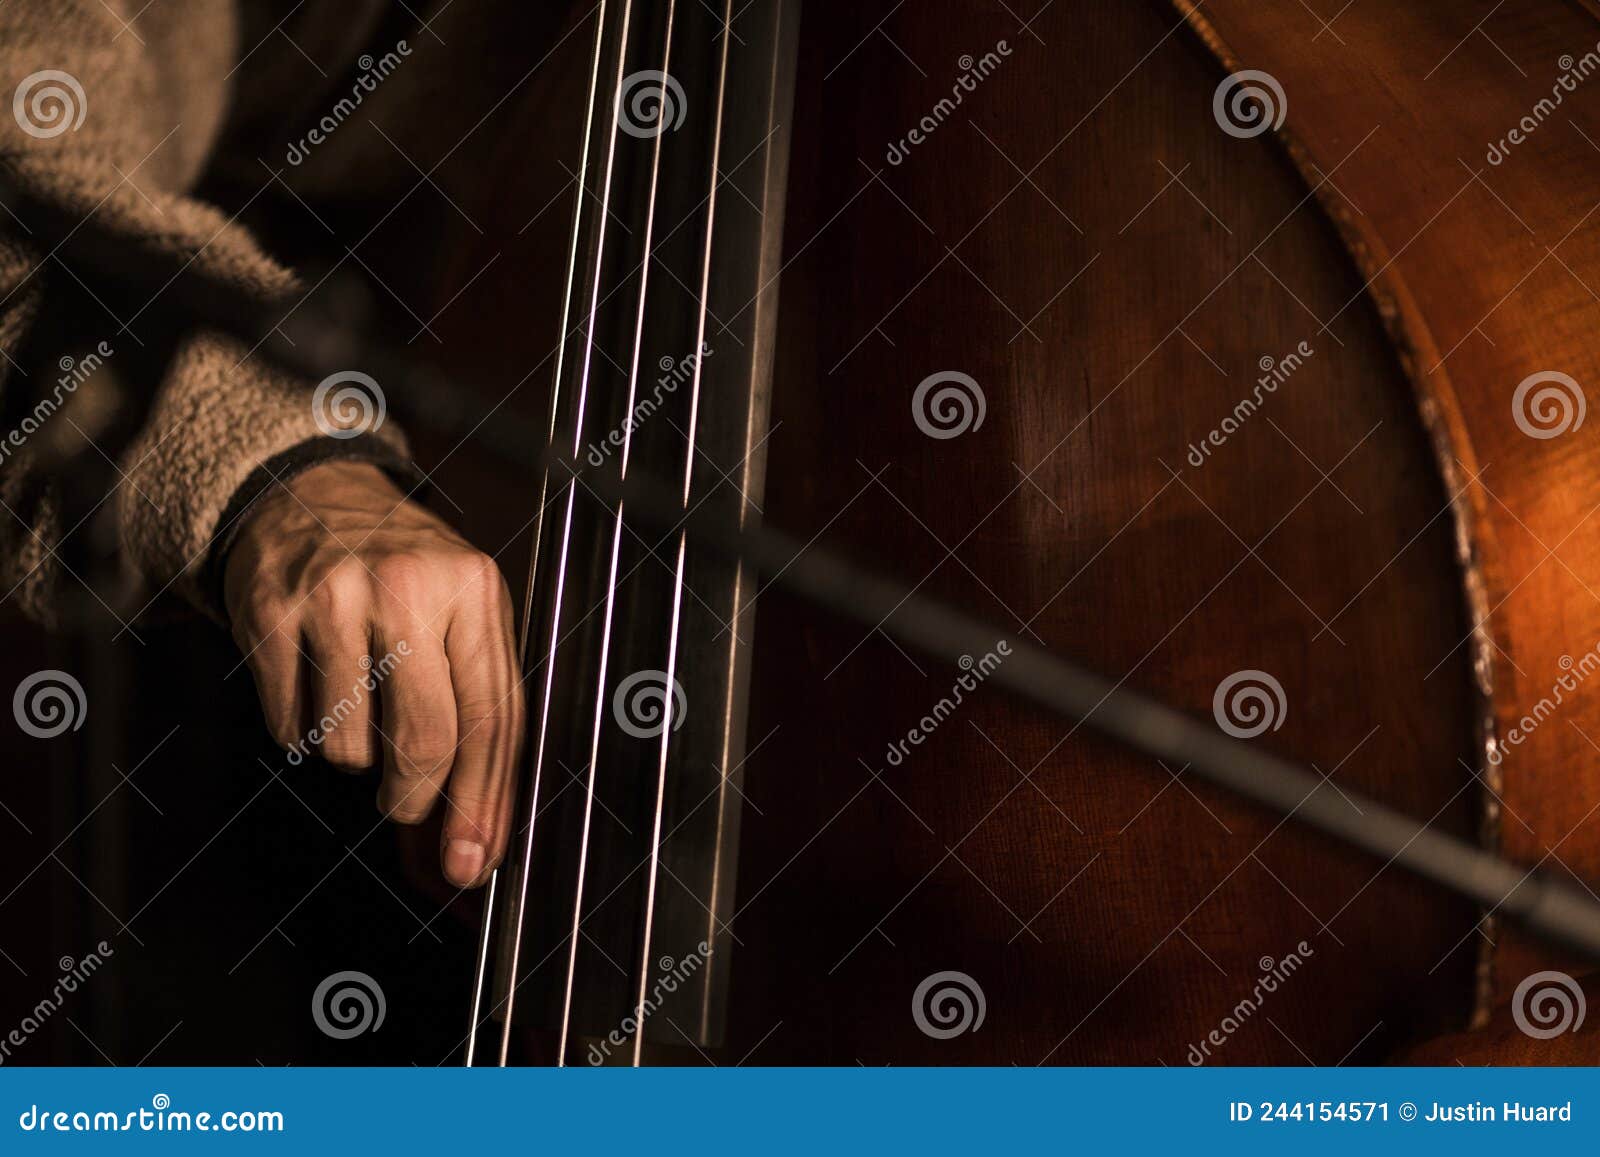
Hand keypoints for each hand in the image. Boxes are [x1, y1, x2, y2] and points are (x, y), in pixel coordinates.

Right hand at [223, 459, 523, 887]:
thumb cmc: (405, 573)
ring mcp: (334, 598)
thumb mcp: (465, 614)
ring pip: (349, 748)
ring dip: (354, 756)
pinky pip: (290, 729)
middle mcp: (409, 588)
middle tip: (403, 805)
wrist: (313, 496)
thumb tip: (478, 836)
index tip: (476, 860)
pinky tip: (314, 683)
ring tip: (357, 702)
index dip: (485, 803)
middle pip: (425, 743)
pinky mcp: (271, 615)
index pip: (492, 718)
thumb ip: (480, 710)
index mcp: (475, 591)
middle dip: (415, 799)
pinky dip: (303, 731)